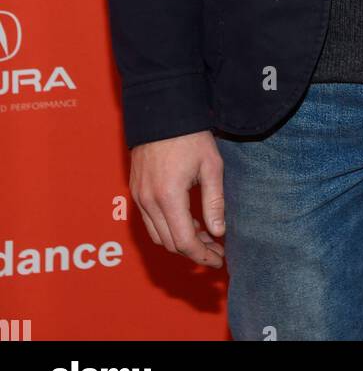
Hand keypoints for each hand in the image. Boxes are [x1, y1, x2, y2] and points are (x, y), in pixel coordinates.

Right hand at [130, 130, 225, 266]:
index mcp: (168, 196)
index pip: (184, 242)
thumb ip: (214, 202)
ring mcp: (138, 196)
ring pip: (158, 235)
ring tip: (206, 235)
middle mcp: (148, 201)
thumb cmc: (190, 135)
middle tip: (216, 250)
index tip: (219, 259)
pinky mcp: (135, 191)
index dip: (203, 256)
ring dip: (180, 241)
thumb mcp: (211, 166)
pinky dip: (168, 228)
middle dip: (194, 252)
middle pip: (170, 243)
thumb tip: (218, 233)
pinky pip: (150, 221)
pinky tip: (188, 221)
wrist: (161, 111)